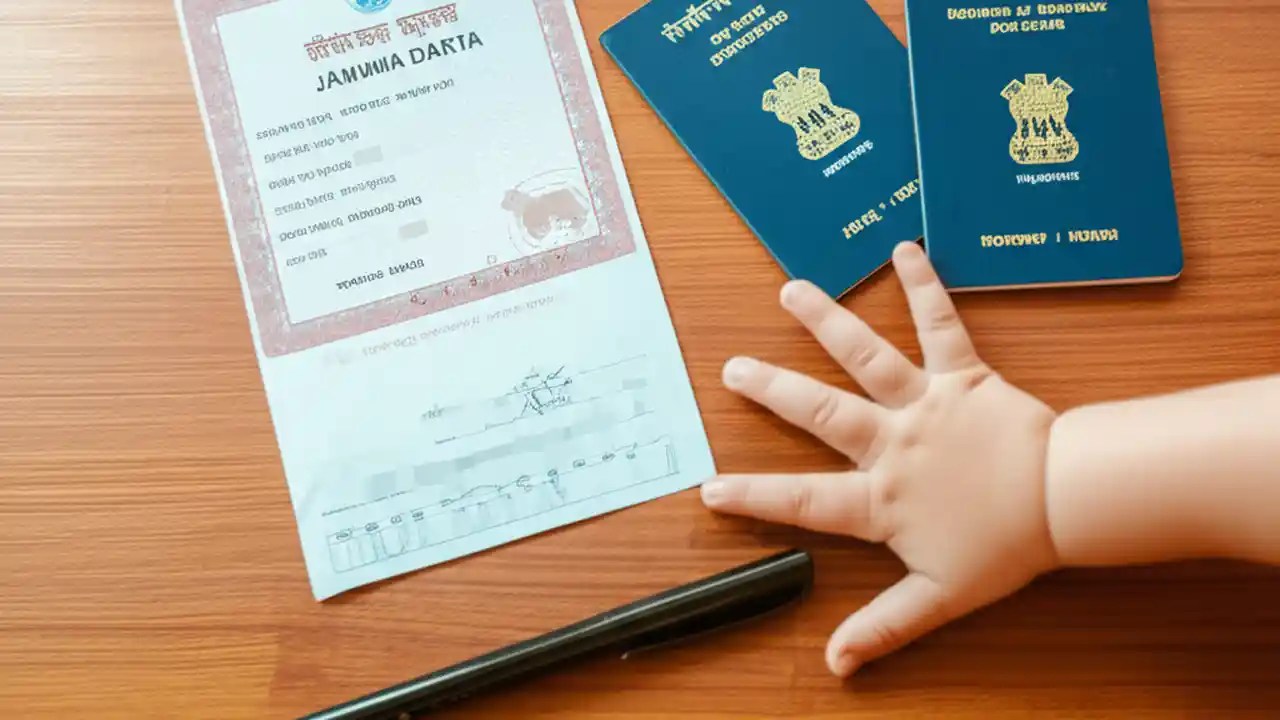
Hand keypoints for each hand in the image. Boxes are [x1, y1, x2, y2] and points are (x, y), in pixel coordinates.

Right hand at [701, 242, 1060, 677]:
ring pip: (865, 358)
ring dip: (826, 322)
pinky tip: (905, 247)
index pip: (804, 500)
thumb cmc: (1004, 550)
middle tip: (731, 367)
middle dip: (771, 390)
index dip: (753, 496)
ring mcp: (924, 404)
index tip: (709, 489)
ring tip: (791, 289)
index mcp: (880, 498)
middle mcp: (891, 443)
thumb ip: (884, 627)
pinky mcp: (963, 375)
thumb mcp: (939, 598)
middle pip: (820, 413)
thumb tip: (836, 665)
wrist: (1066, 503)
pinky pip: (940, 326)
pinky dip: (924, 286)